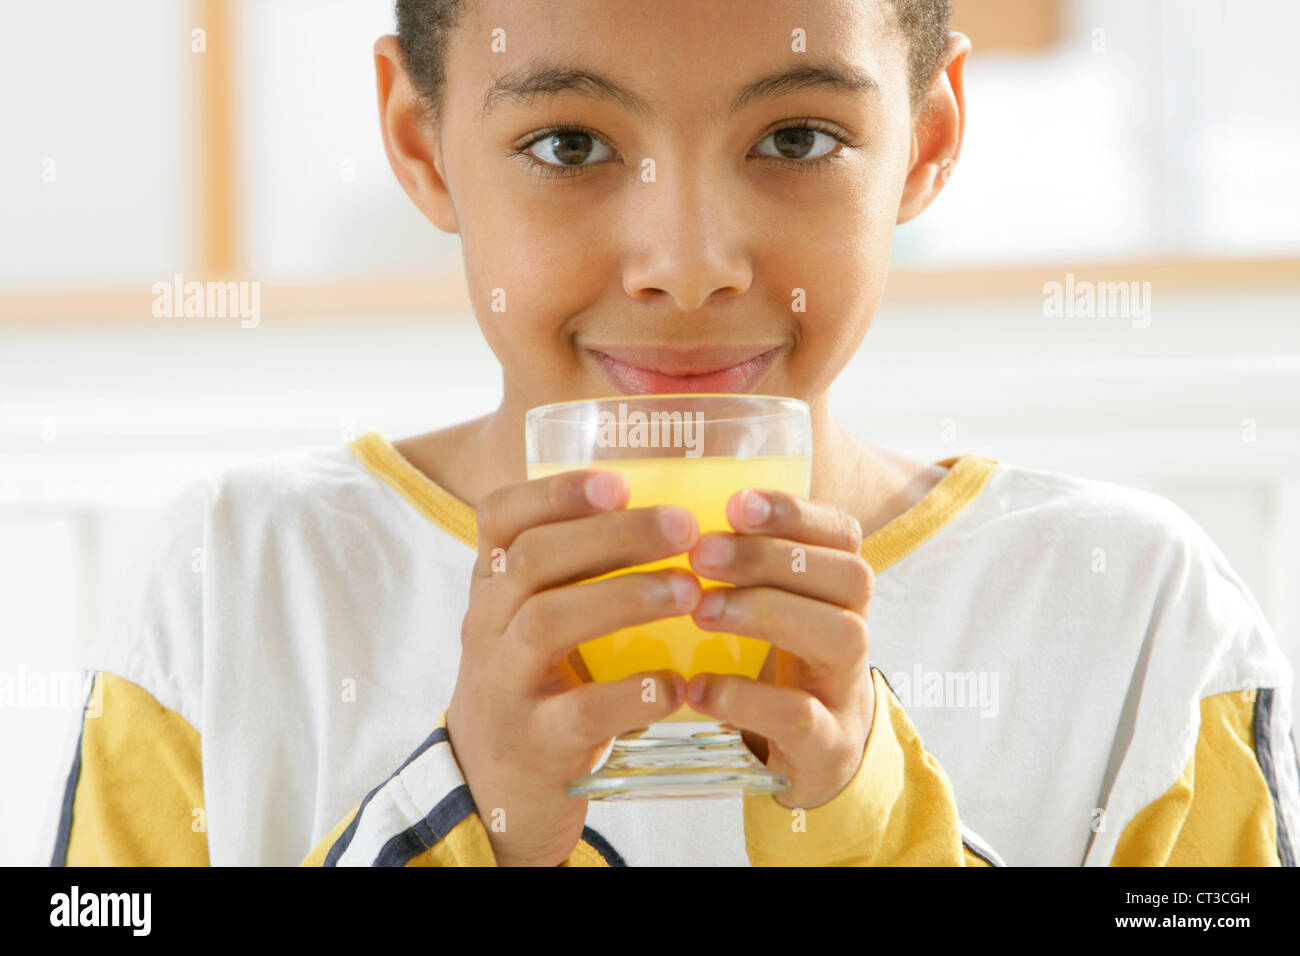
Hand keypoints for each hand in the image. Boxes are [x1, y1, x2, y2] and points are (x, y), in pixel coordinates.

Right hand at [446, 468, 700, 865]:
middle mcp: (486, 627)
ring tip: (689, 591)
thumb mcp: (534, 622)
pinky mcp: (533, 746)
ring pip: (548, 623)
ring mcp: (503, 686)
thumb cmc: (537, 685)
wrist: (491, 791)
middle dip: (614, 535)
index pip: (499, 518)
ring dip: (626, 598)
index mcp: (492, 587)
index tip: (619, 482)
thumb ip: (577, 572)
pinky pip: (579, 713)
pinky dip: (633, 693)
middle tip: (685, 527)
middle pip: (535, 560)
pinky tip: (676, 683)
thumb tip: (677, 506)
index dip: (555, 492)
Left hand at [684, 489, 874, 809]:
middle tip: (702, 553)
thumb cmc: (765, 666)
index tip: (735, 503)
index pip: (841, 533)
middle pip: (849, 576)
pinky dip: (745, 697)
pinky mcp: (827, 748)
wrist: (801, 758)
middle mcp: (854, 630)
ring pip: (841, 636)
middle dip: (771, 557)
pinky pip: (801, 716)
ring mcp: (845, 690)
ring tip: (701, 611)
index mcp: (836, 589)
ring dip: (767, 613)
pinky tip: (695, 687)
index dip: (795, 512)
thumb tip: (658, 512)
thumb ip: (728, 564)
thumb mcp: (756, 607)